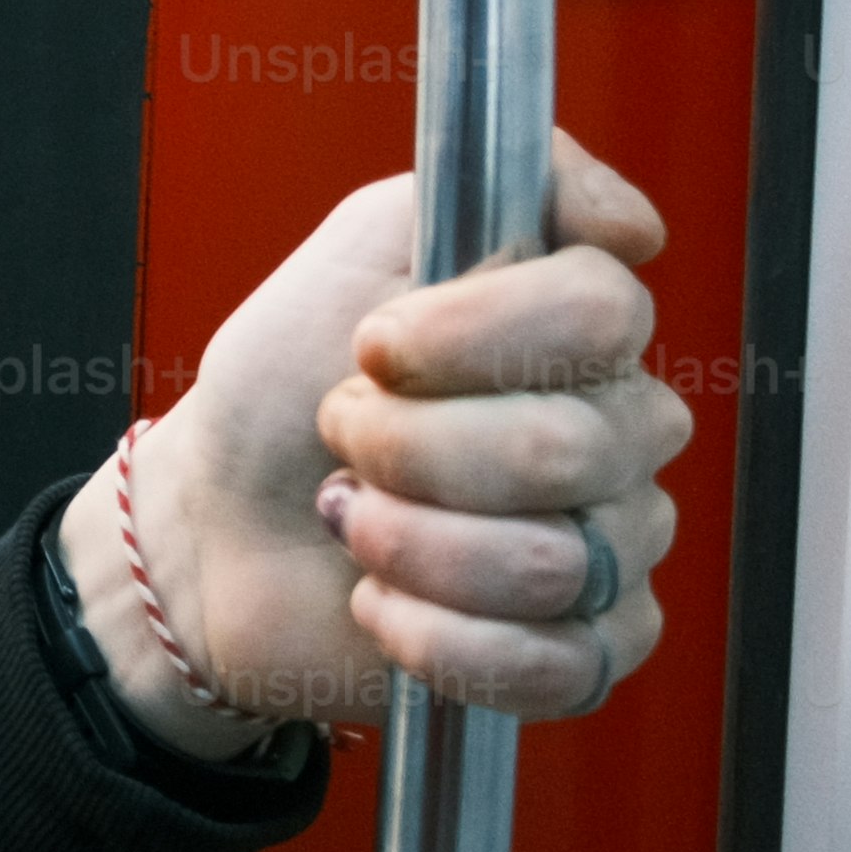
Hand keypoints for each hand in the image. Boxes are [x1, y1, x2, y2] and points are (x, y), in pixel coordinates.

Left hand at [54, 130, 689, 750]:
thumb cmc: (284, 385)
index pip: (605, 314)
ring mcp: (609, 554)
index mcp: (580, 334)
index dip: (473, 335)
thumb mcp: (364, 239)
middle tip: (344, 435)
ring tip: (352, 518)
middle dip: (410, 446)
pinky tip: (382, 604)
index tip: (377, 343)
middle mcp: (616, 441)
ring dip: (406, 542)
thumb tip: (635, 224)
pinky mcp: (578, 659)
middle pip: (570, 448)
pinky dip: (434, 637)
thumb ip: (507, 184)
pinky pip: (558, 666)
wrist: (215, 522)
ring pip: (552, 562)